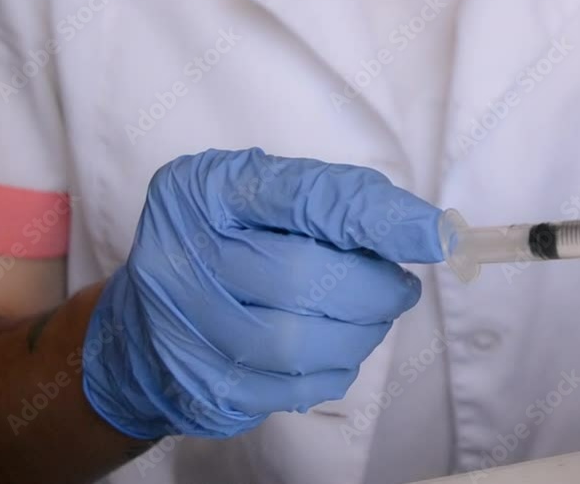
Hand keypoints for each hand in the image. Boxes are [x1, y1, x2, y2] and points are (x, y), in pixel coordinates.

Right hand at [82, 149, 442, 438]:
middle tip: (400, 286)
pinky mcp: (208, 385)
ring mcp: (189, 329)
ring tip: (372, 315)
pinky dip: (338, 368)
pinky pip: (296, 387)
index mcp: (203, 192)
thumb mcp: (262, 198)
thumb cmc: (225, 246)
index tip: (434, 234)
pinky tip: (338, 348)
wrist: (145, 328)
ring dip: (362, 333)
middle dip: (374, 287)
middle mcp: (184, 257)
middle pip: (304, 278)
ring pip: (301, 343)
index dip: (373, 217)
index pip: (300, 197)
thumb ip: (331, 201)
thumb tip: (424, 230)